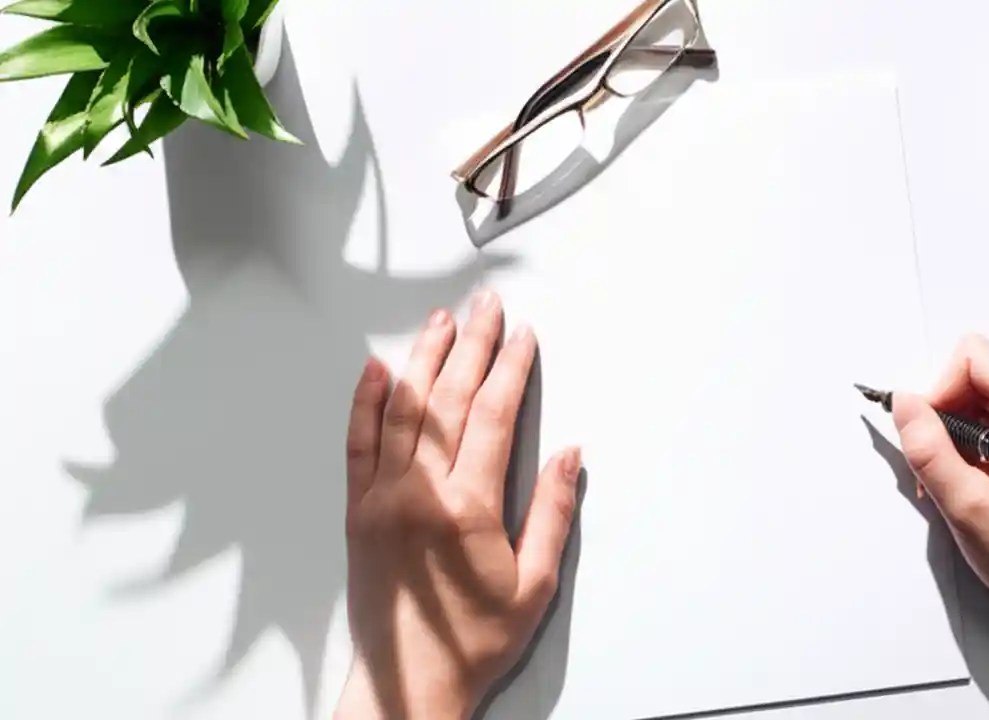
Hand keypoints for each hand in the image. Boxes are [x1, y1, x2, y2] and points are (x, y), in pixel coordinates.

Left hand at [335, 292, 580, 719]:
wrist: (409, 682)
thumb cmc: (471, 641)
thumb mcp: (534, 584)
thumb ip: (551, 514)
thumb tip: (567, 456)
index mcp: (466, 509)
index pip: (491, 417)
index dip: (510, 371)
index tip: (522, 339)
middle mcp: (418, 493)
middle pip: (448, 400)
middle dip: (472, 346)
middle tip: (487, 308)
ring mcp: (381, 498)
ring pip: (403, 410)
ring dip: (425, 359)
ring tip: (443, 322)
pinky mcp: (357, 510)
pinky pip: (357, 443)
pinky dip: (367, 403)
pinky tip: (378, 371)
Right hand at [894, 335, 988, 718]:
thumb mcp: (966, 505)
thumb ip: (928, 447)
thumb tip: (903, 402)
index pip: (973, 358)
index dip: (939, 393)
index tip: (931, 440)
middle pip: (981, 370)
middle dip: (948, 413)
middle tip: (942, 467)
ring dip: (962, 428)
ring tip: (960, 479)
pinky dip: (981, 437)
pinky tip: (980, 477)